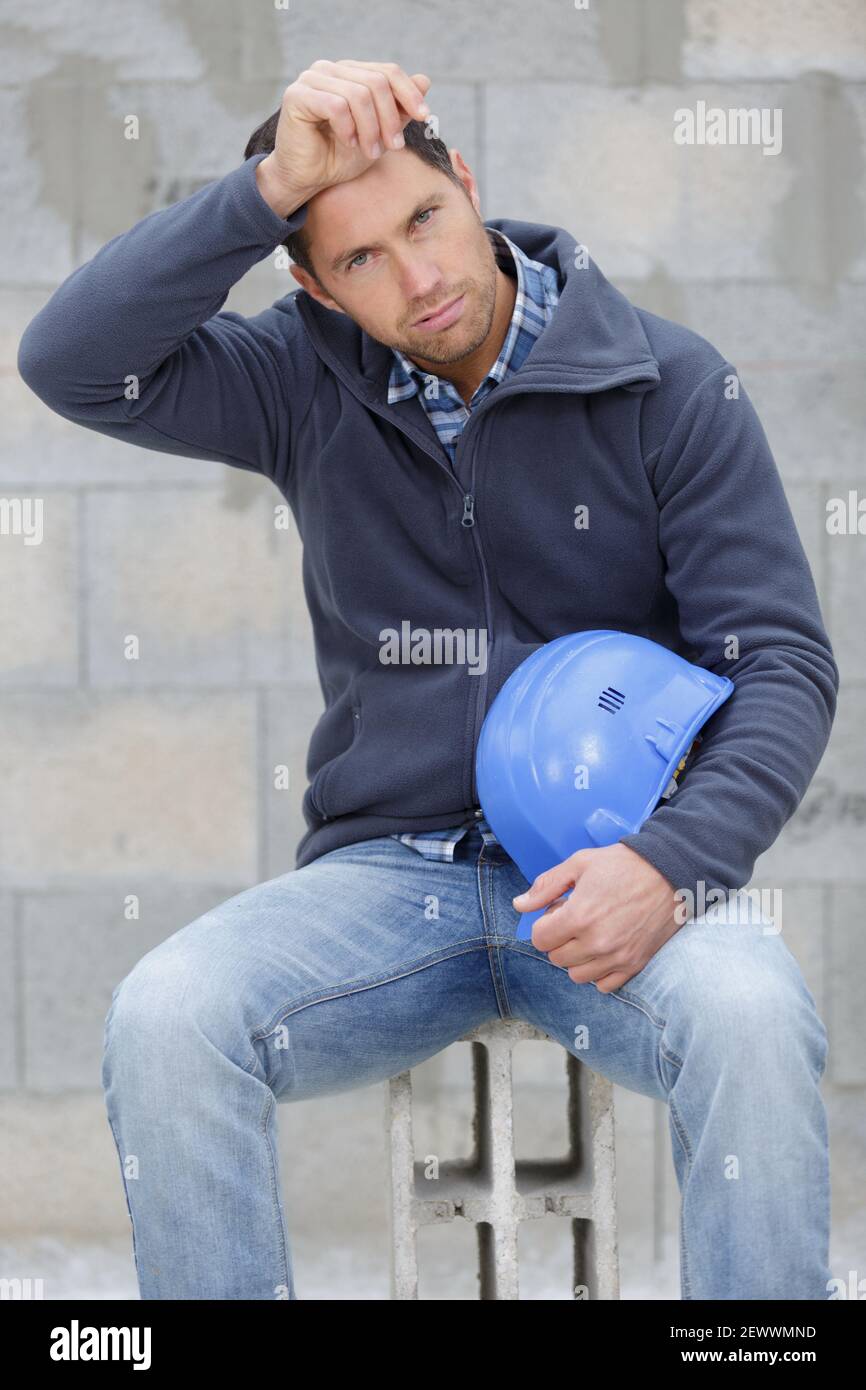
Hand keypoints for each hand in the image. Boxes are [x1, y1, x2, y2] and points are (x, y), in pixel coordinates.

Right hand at [257, 59, 431, 211]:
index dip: (408, 92)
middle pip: (376, 82)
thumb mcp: (378, 135)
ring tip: (370, 152)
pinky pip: (336, 105)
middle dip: (390, 118)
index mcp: (349, 74)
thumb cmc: (338, 158)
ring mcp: (312, 79)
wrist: (306, 179)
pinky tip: (348, 143)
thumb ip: (398, 110)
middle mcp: (330, 70)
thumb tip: (424, 80)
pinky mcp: (297, 95)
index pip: (386, 71)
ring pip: (358, 94)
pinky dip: (348, 128)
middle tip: (393, 147)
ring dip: (371, 129)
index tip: (423, 116)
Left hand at [512, 843, 680, 992]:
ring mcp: (617, 957)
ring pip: (577, 975)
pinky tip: (604, 950)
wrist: (671, 872)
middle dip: (559, 939)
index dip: (544, 924)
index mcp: (579, 916)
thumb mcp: (580, 864)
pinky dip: (598, 972)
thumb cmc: (624, 864)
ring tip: (589, 935)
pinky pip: (603, 985)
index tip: (558, 912)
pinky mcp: (635, 964)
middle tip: (575, 920)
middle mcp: (596, 942)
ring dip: (576, 958)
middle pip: (556, 957)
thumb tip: (519, 905)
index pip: (540, 939)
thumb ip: (546, 885)